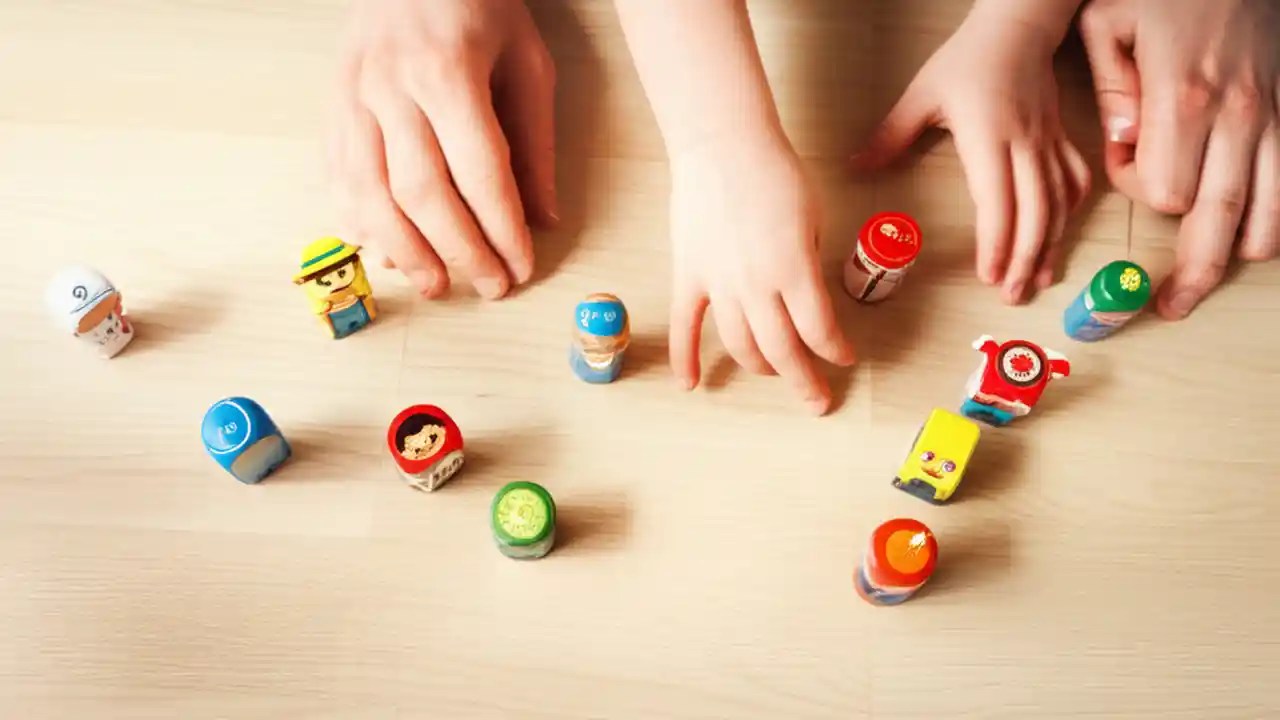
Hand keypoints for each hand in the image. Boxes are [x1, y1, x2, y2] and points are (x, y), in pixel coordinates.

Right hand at [330, 0, 556, 299]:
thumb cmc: (479, 7)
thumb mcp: (527, 63)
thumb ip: (534, 144)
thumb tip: (543, 219)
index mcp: (447, 71)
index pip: (479, 171)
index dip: (501, 229)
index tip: (521, 267)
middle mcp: (390, 87)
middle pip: (422, 192)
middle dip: (459, 251)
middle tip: (489, 287)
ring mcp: (351, 97)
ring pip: (369, 194)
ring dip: (405, 251)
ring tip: (436, 286)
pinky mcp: (331, 106)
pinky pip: (338, 178)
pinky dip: (360, 223)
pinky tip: (387, 251)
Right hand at [668, 135, 854, 414]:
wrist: (722, 145)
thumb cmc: (774, 172)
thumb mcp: (813, 217)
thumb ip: (808, 261)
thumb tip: (804, 288)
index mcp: (794, 270)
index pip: (819, 330)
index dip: (835, 351)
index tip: (844, 357)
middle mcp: (756, 286)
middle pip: (782, 350)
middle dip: (803, 381)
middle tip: (817, 400)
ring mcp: (719, 285)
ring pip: (740, 345)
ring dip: (760, 368)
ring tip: (774, 375)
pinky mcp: (690, 276)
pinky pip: (686, 327)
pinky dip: (686, 359)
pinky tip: (692, 385)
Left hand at [856, 8, 1090, 303]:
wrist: (1017, 27)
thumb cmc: (968, 59)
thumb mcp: (922, 94)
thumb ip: (891, 135)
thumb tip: (857, 166)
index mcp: (988, 137)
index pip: (997, 201)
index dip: (997, 243)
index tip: (989, 275)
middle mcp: (1024, 144)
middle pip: (1035, 212)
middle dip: (1026, 259)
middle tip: (1012, 295)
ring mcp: (1047, 142)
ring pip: (1059, 204)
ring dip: (1051, 246)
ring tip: (1040, 281)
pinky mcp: (1060, 138)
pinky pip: (1074, 182)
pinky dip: (1069, 215)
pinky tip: (1060, 238)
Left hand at [1080, 0, 1279, 318]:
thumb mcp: (1110, 22)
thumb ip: (1111, 90)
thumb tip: (1125, 144)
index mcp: (1183, 98)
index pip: (1164, 192)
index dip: (1140, 194)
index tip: (1129, 166)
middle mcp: (1238, 118)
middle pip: (1218, 223)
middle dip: (1193, 274)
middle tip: (1172, 306)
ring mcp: (1275, 121)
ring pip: (1266, 218)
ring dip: (1237, 251)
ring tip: (1210, 274)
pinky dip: (1274, 222)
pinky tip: (1252, 236)